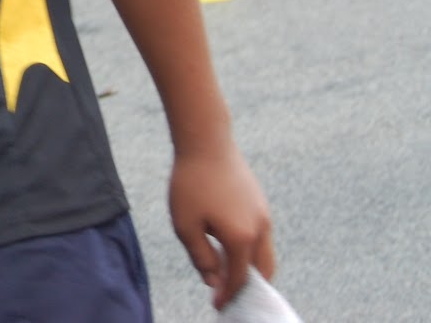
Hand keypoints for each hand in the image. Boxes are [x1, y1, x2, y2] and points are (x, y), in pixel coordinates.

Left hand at [169, 142, 275, 309]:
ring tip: (228, 272)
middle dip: (248, 287)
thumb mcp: (185, 225)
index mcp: (241, 238)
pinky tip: (230, 247)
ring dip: (251, 268)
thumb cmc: (190, 183)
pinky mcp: (260, 203)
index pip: (239, 279)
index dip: (229, 295)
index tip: (218, 306)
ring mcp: (264, 215)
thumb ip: (201, 257)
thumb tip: (214, 281)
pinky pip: (261, 236)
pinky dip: (251, 250)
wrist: (206, 142)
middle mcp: (260, 229)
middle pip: (262, 272)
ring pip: (264, 254)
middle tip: (229, 295)